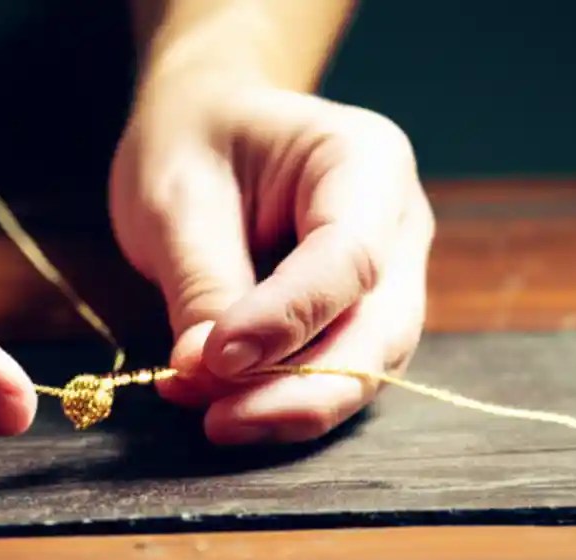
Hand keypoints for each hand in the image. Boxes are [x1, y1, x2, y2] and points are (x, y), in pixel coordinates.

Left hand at [109, 80, 432, 444]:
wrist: (205, 123)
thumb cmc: (193, 138)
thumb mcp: (178, 196)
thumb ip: (203, 282)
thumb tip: (206, 374)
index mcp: (367, 161)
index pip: (349, 258)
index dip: (288, 320)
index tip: (215, 359)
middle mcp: (397, 224)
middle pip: (380, 330)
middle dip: (304, 390)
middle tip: (220, 421)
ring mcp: (389, 276)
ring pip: (365, 366)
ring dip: (291, 406)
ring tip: (210, 416)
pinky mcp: (359, 318)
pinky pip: (335, 373)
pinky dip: (281, 400)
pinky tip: (219, 407)